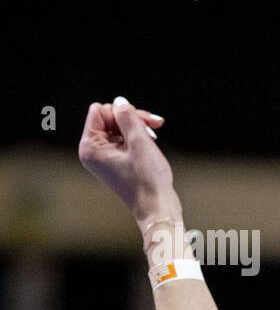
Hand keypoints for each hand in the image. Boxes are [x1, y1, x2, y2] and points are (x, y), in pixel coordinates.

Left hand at [77, 97, 175, 226]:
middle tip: (156, 125)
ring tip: (155, 136)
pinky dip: (139, 138)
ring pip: (119, 127)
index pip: (99, 111)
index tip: (143, 124)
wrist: (158, 207)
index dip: (122, 113)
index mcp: (90, 147)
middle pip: (109, 117)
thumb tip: (120, 101)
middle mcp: (93, 151)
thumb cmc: (148, 179)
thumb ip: (128, 118)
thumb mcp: (140, 143)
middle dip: (132, 119)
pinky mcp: (117, 161)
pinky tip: (152, 142)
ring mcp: (105, 157)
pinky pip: (124, 139)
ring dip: (138, 128)